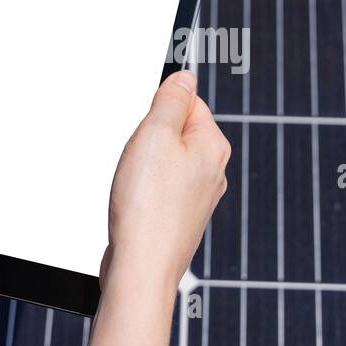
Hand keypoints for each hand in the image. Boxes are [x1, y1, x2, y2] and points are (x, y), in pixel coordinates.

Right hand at [101, 70, 230, 293]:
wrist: (141, 268)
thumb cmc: (148, 205)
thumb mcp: (155, 135)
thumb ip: (171, 100)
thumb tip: (186, 77)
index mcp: (213, 146)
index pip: (188, 102)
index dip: (158, 110)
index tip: (144, 129)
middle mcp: (212, 172)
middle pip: (174, 133)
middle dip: (148, 140)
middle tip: (136, 161)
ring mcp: (197, 198)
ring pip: (163, 164)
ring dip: (142, 169)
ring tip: (133, 186)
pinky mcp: (178, 219)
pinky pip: (157, 191)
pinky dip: (141, 193)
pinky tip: (132, 205)